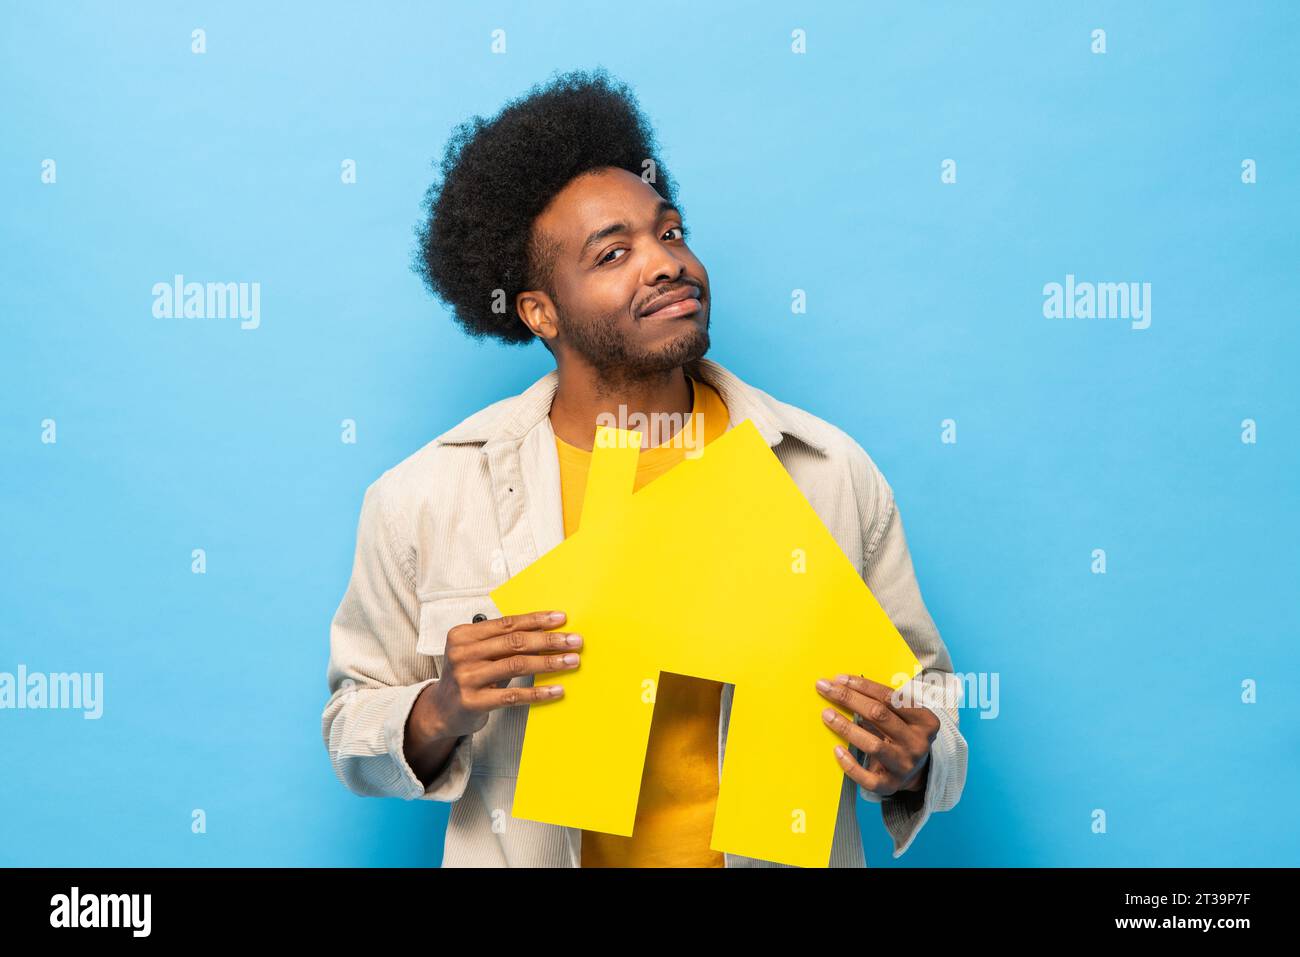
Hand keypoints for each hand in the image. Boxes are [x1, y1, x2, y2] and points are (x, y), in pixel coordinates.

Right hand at [422, 609, 581, 738]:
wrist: (441, 710)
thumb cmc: (468, 676)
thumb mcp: (478, 652)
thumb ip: (503, 641)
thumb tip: (546, 631)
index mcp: (463, 634)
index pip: (507, 623)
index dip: (536, 620)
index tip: (561, 618)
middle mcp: (462, 654)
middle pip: (514, 642)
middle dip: (549, 640)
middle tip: (574, 640)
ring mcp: (466, 678)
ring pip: (517, 666)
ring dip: (549, 663)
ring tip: (571, 661)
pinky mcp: (473, 702)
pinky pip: (513, 696)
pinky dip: (538, 692)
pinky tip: (556, 690)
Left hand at [815, 673, 939, 798]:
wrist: (920, 773)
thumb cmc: (904, 735)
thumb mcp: (906, 717)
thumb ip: (885, 703)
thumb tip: (846, 685)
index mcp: (925, 721)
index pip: (890, 697)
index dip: (863, 686)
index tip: (840, 678)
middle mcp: (917, 743)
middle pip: (879, 715)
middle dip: (849, 698)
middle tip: (825, 688)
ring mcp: (905, 765)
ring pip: (872, 744)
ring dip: (846, 727)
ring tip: (827, 714)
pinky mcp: (891, 785)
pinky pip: (867, 776)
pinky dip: (850, 763)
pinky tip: (837, 750)